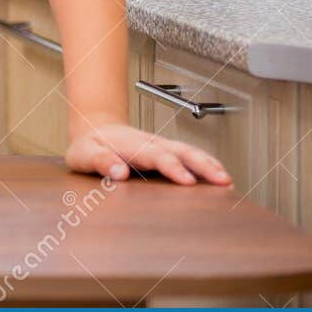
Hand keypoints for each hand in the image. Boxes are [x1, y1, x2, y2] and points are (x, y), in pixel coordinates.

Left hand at [66, 121, 230, 185]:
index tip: (186, 181)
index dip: (172, 167)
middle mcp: (151, 142)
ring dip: (210, 164)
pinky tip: (221, 176)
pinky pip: (191, 156)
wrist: (95, 130)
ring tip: (227, 181)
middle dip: (202, 165)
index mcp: (131, 144)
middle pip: (181, 151)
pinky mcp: (168, 151)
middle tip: (222, 180)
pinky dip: (208, 164)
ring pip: (190, 151)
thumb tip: (118, 173)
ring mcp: (162, 145)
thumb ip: (100, 162)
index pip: (155, 155)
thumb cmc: (89, 147)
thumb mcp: (84, 155)